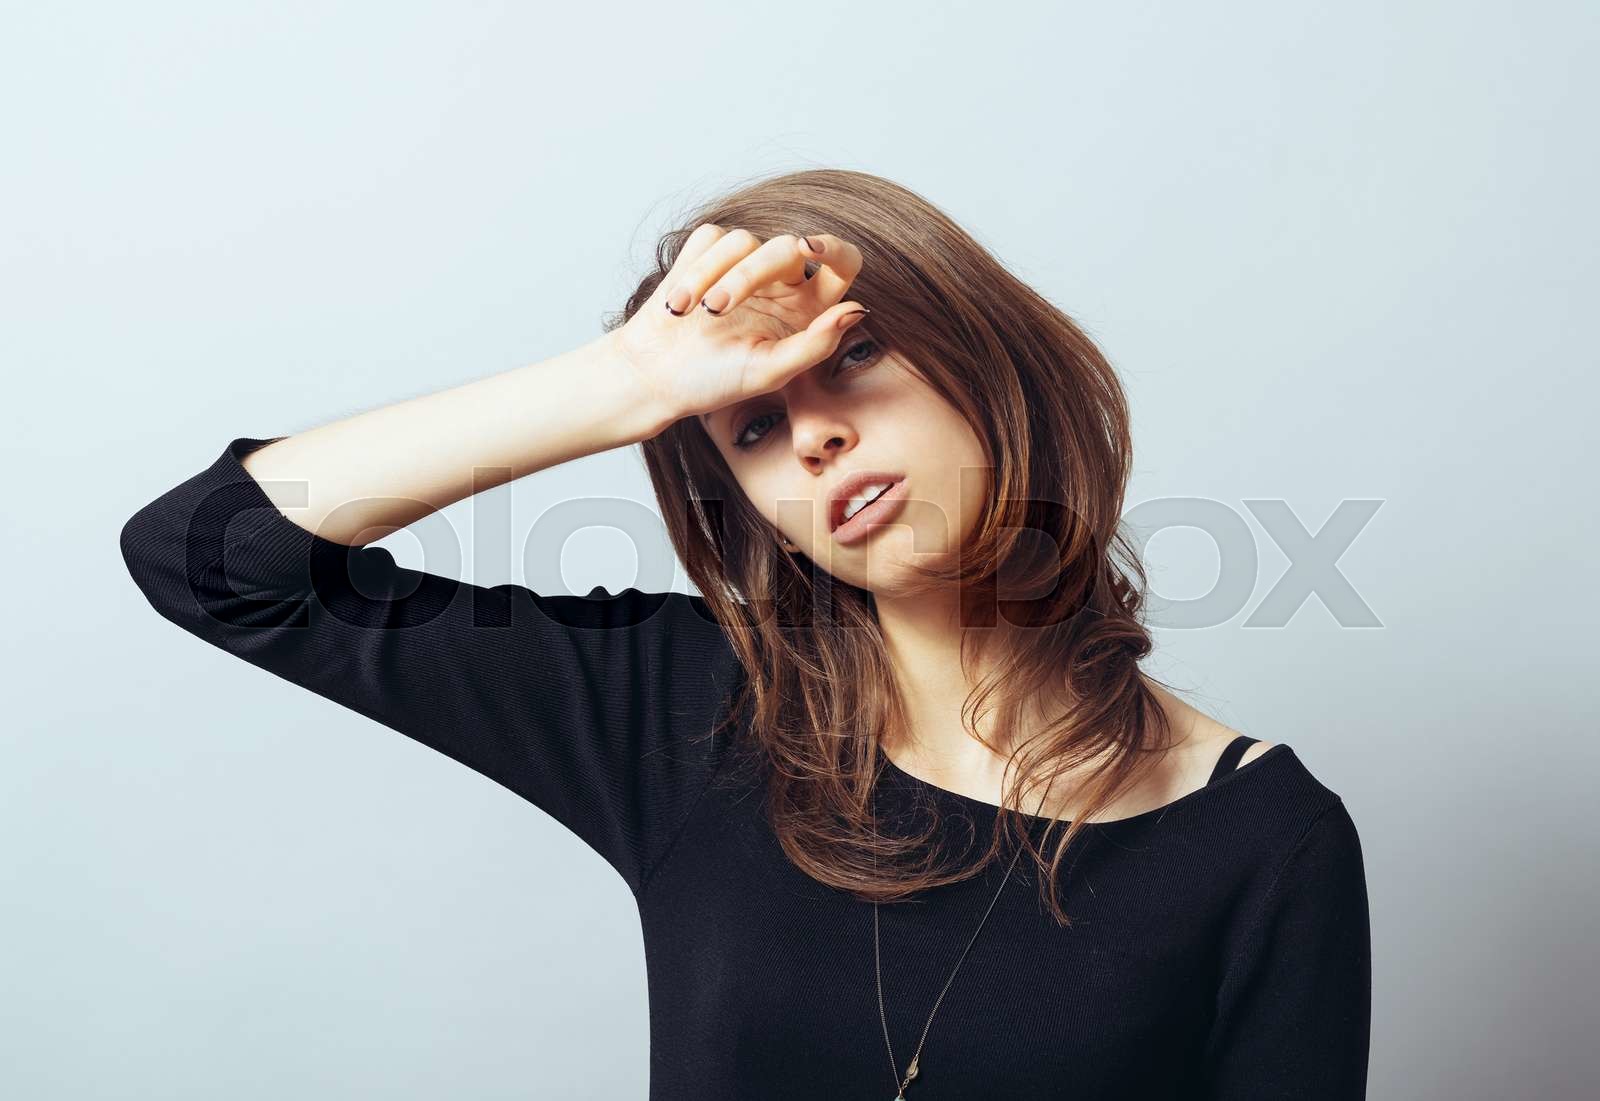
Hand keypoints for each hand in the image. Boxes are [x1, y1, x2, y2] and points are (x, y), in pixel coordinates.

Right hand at [608, 223, 869, 426]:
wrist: (653, 377)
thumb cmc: (714, 381)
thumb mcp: (769, 372)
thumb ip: (816, 345)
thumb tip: (856, 310)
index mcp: (807, 311)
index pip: (842, 264)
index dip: (835, 248)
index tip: (808, 247)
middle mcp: (782, 284)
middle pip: (785, 248)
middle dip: (747, 274)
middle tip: (715, 309)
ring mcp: (744, 266)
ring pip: (743, 240)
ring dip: (709, 275)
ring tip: (686, 313)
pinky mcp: (709, 254)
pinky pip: (711, 237)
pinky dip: (691, 269)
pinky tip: (676, 304)